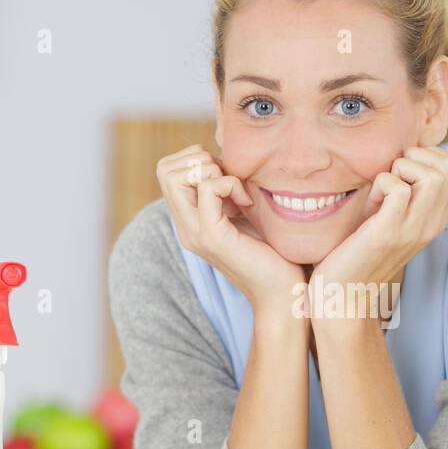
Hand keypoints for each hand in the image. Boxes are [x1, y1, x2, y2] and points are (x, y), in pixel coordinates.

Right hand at [156, 145, 306, 317]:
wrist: (282, 292)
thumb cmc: (274, 252)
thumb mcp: (245, 213)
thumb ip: (229, 191)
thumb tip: (227, 156)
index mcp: (191, 219)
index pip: (167, 171)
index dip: (197, 160)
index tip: (227, 175)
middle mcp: (186, 226)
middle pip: (165, 170)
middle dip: (199, 160)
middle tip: (229, 179)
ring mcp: (195, 232)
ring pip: (176, 176)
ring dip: (211, 171)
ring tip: (237, 192)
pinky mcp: (212, 236)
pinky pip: (206, 189)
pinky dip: (229, 184)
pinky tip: (247, 203)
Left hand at [310, 146, 447, 318]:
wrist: (344, 294)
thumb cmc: (359, 248)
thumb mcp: (392, 215)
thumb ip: (406, 189)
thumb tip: (404, 152)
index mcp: (436, 218)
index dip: (431, 155)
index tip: (403, 172)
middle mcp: (431, 224)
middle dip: (419, 156)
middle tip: (393, 175)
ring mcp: (412, 230)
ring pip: (432, 175)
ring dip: (401, 168)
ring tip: (383, 189)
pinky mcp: (387, 233)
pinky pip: (398, 188)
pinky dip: (382, 183)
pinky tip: (371, 202)